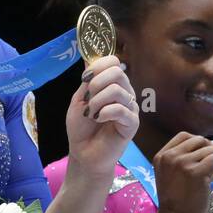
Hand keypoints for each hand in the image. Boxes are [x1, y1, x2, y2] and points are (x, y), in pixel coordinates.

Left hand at [66, 55, 139, 177]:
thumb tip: (89, 59)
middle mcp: (125, 93)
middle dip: (96, 83)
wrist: (83, 153)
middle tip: (87, 100)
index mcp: (113, 85)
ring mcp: (130, 107)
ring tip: (90, 114)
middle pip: (117, 72)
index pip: (114, 62)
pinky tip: (98, 119)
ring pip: (117, 90)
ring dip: (97, 102)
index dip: (98, 66)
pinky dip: (105, 112)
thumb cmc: (81, 128)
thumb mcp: (79, 100)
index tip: (85, 79)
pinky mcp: (133, 123)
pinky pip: (121, 109)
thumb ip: (87, 82)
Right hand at [152, 132, 212, 212]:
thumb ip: (180, 158)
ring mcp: (182, 163)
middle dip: (207, 152)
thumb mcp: (169, 173)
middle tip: (206, 168)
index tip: (199, 158)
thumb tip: (210, 145)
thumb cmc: (176, 199)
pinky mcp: (196, 172)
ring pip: (210, 150)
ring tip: (206, 177)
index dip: (197, 144)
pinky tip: (210, 180)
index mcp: (161, 155)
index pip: (184, 136)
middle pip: (199, 140)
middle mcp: (170, 156)